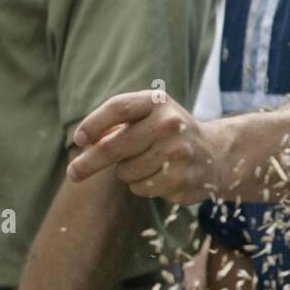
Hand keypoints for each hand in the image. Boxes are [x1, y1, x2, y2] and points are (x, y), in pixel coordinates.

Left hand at [67, 90, 227, 202]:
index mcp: (158, 102)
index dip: (94, 124)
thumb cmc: (169, 133)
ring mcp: (178, 151)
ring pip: (126, 171)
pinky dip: (141, 185)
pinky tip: (159, 176)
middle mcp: (170, 123)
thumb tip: (86, 142)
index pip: (118, 108)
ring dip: (126, 173)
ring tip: (146, 163)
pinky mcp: (182, 178)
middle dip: (89, 162)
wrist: (216, 154)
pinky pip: (141, 187)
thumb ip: (117, 124)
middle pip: (115, 146)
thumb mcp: (148, 116)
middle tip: (73, 173)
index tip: (78, 139)